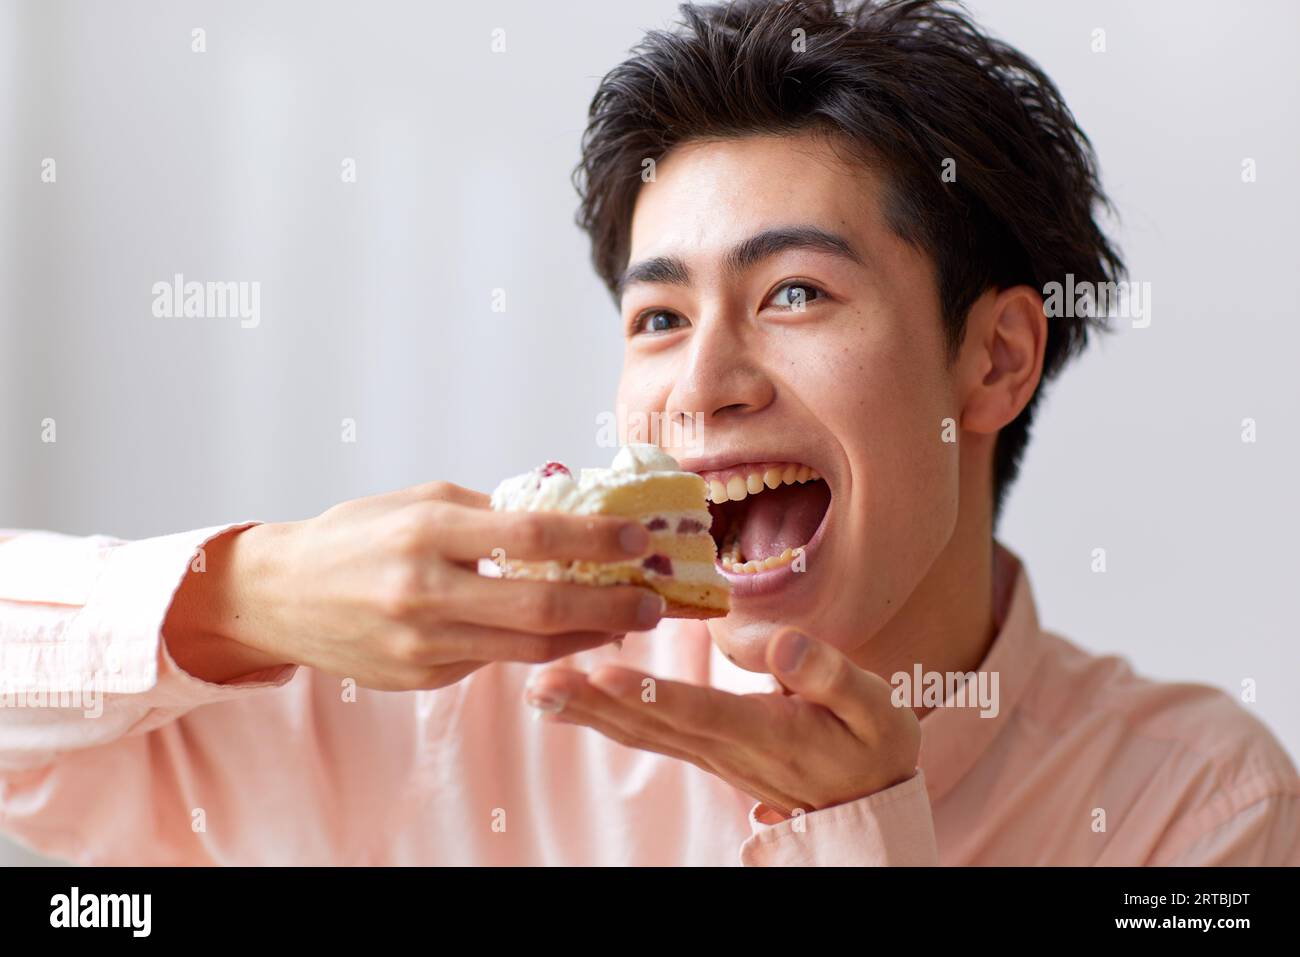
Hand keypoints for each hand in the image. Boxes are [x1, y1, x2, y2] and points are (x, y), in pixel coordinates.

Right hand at [164, 481, 665, 689]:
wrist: (280, 596)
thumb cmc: (358, 536)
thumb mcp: (420, 503)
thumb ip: (490, 512)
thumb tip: (568, 517)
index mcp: (425, 533)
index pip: (530, 534)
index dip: (593, 539)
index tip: (638, 538)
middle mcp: (424, 592)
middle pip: (541, 605)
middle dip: (610, 605)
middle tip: (653, 600)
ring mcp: (422, 644)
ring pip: (529, 647)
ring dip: (589, 635)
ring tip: (626, 620)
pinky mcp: (421, 677)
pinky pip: (496, 661)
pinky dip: (541, 648)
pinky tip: (570, 633)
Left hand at [524, 628, 920, 815]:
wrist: (870, 798)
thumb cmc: (873, 744)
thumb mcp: (874, 708)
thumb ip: (830, 675)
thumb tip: (781, 643)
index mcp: (767, 733)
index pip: (700, 710)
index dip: (650, 693)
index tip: (603, 674)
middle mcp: (727, 747)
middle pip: (651, 724)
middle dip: (593, 702)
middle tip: (539, 683)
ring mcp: (711, 752)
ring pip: (641, 731)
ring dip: (588, 710)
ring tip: (539, 689)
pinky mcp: (706, 746)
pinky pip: (648, 731)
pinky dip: (607, 713)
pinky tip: (574, 697)